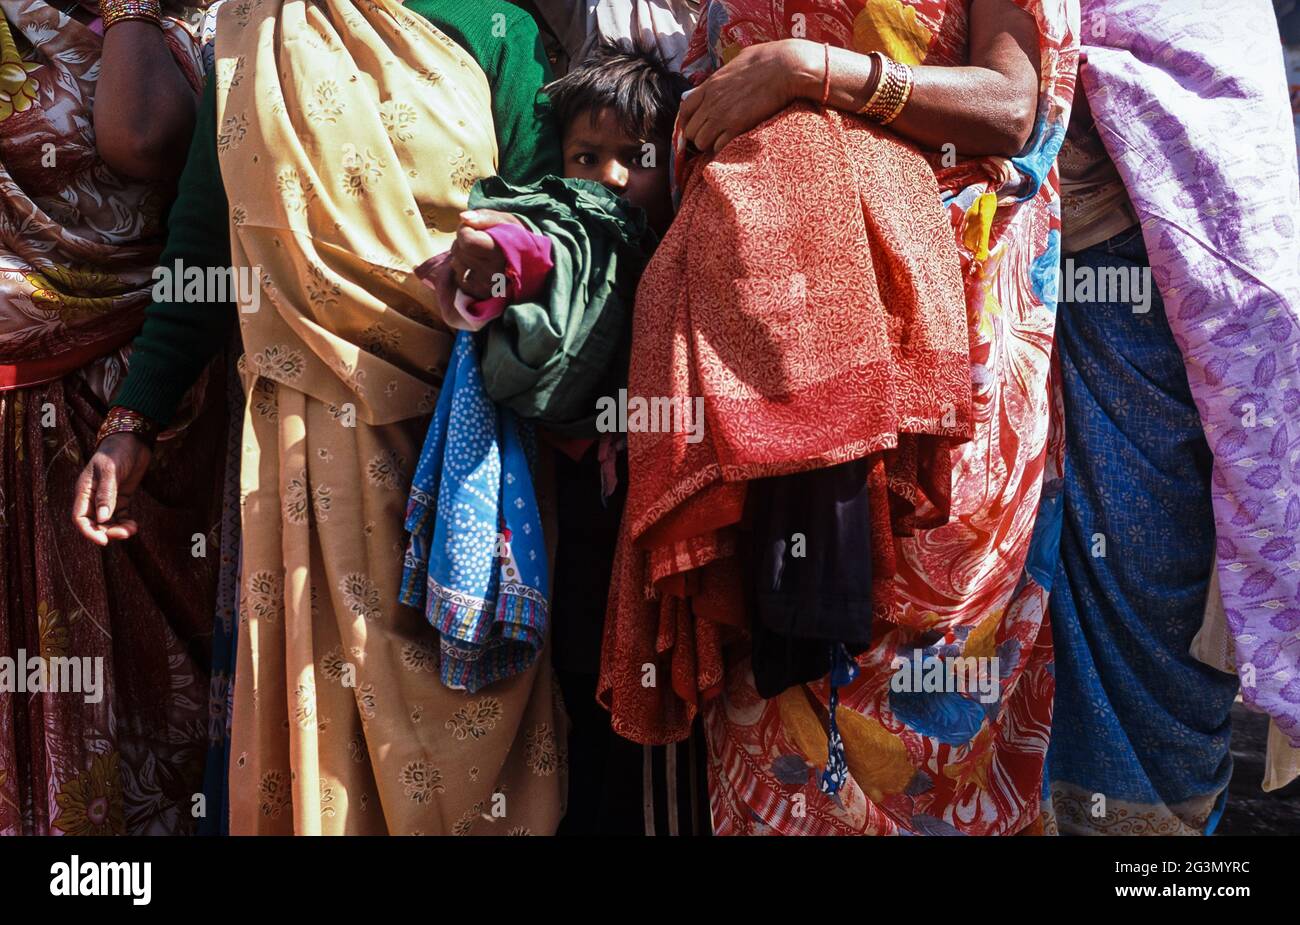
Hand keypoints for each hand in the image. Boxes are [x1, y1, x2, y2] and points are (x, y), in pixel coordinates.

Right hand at [72, 433, 152, 545]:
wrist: (133, 440)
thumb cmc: (116, 452)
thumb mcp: (110, 471)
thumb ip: (106, 494)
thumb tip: (102, 519)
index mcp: (84, 491)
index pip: (80, 517)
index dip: (89, 532)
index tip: (103, 541)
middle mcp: (93, 497)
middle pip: (94, 523)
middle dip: (106, 532)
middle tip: (123, 534)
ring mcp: (107, 499)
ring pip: (108, 522)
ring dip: (118, 530)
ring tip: (132, 530)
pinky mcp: (121, 498)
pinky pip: (120, 516)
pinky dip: (126, 523)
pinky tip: (134, 526)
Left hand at [447, 209, 523, 299]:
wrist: (530, 264)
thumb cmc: (515, 237)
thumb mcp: (505, 221)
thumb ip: (484, 217)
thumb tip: (462, 217)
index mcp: (500, 252)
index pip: (466, 240)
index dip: (465, 230)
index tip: (475, 228)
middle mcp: (493, 272)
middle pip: (458, 250)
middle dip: (463, 241)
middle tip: (479, 241)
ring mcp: (485, 285)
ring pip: (456, 263)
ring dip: (462, 255)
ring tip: (480, 254)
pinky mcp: (479, 294)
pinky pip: (457, 277)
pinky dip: (463, 269)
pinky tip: (477, 267)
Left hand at [679, 39, 821, 153]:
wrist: (784, 67)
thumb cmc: (767, 59)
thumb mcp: (738, 62)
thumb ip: (726, 74)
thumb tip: (727, 74)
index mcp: (710, 84)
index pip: (685, 109)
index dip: (687, 121)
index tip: (695, 126)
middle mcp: (712, 101)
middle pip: (690, 130)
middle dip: (699, 136)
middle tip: (712, 136)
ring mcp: (722, 115)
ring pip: (701, 142)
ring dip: (710, 144)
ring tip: (722, 141)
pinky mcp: (737, 126)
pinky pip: (718, 147)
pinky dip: (723, 149)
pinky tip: (732, 143)